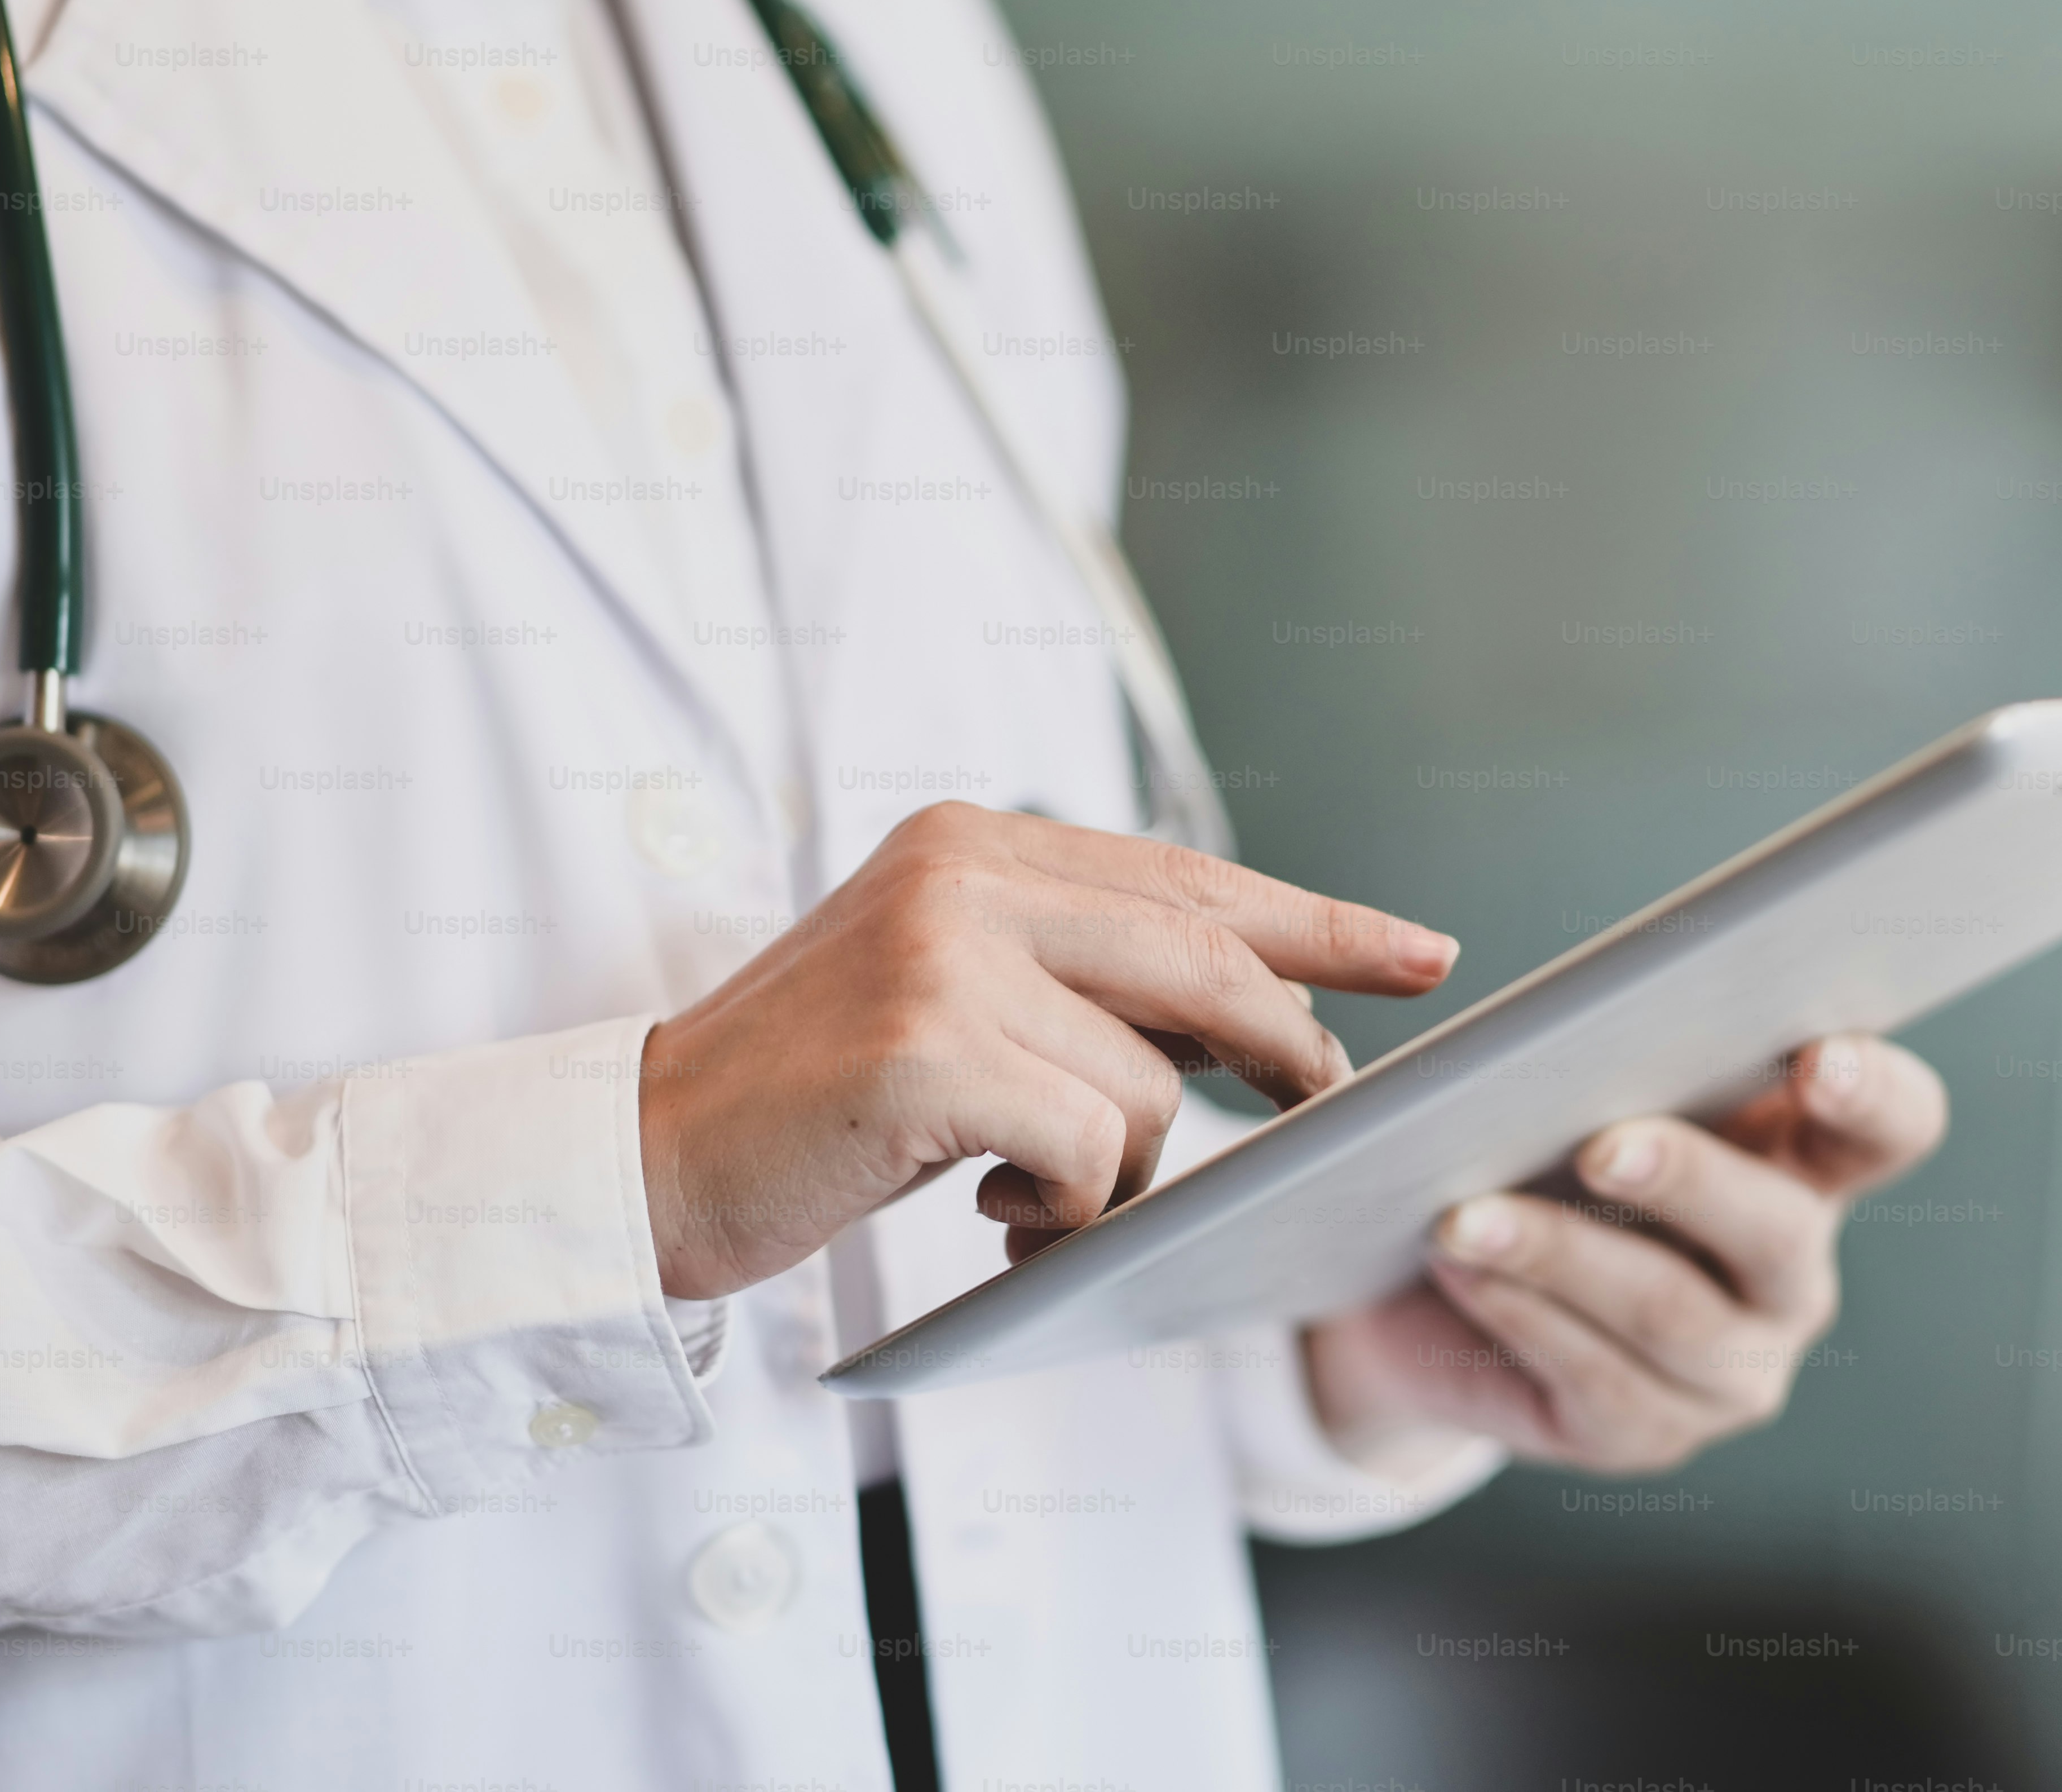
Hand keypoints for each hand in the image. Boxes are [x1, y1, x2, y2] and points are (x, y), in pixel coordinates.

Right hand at [637, 803, 1456, 1297]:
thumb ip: (1081, 981)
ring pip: (1146, 1082)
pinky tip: (995, 1220)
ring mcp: (942, 955)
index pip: (1190, 875)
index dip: (1318, 920)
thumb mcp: (954, 998)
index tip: (1421, 952)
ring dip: (1117, 1171)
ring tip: (1029, 1199)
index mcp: (975, 841)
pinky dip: (1065, 1209)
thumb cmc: (809, 1099)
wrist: (640, 1155)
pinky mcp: (927, 1050)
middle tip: (1321, 1108)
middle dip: (1287, 1049)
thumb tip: (1254, 1017)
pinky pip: (1085, 1147)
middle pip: (1206, 961)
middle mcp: (963, 873)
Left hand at [1301, 1035, 1949, 1474]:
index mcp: (1802, 1163)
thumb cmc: (1531, 1162)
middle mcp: (1790, 1274)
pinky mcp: (1651, 1434)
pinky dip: (1521, 1315)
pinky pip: (1596, 1379)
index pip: (1893, 1125)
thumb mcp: (1580, 1099)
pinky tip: (1464, 1271)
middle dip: (1688, 1181)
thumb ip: (1614, 1057)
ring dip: (1559, 1256)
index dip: (1873, 1094)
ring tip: (1464, 1215)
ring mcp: (1734, 1370)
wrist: (1432, 1297)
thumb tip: (1568, 1032)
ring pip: (1669, 1313)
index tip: (1820, 1056)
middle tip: (1600, 1146)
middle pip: (1776, 1230)